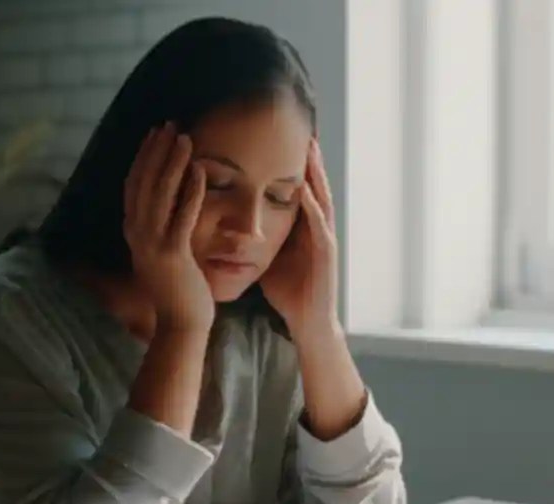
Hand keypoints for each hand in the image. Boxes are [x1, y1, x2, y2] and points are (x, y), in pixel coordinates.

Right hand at [124, 122, 213, 333]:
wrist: (181, 323)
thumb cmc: (178, 289)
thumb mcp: (162, 252)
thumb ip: (161, 227)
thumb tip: (168, 201)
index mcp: (134, 232)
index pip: (134, 185)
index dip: (143, 157)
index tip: (154, 134)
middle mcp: (138, 234)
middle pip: (144, 182)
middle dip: (156, 151)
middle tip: (169, 125)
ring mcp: (153, 244)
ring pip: (161, 194)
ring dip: (172, 163)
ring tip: (184, 138)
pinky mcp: (174, 254)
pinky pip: (183, 216)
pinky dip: (190, 191)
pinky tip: (200, 171)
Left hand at [260, 140, 338, 341]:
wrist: (307, 322)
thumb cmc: (289, 292)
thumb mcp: (267, 256)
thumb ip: (257, 237)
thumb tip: (228, 222)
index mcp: (304, 228)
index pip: (300, 189)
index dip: (296, 166)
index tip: (285, 140)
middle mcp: (318, 228)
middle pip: (315, 187)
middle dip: (311, 161)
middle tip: (305, 132)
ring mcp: (324, 240)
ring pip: (322, 199)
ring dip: (317, 174)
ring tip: (310, 149)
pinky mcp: (326, 254)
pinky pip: (320, 226)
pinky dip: (312, 207)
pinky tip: (304, 190)